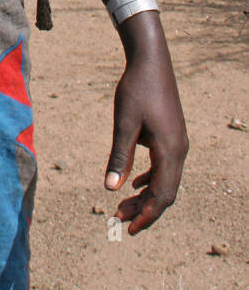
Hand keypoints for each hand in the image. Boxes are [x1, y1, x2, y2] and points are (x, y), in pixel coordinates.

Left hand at [104, 15, 188, 234]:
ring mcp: (178, 143)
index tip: (128, 229)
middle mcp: (179, 151)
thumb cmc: (137, 89)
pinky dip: (150, 179)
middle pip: (165, 192)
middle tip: (118, 220)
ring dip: (145, 195)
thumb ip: (119, 156)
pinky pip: (164, 167)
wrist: (151, 61)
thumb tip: (111, 189)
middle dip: (144, 209)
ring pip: (165, 180)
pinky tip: (134, 183)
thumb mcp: (124, 123)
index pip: (162, 195)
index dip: (146, 215)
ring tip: (122, 206)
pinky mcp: (172, 136)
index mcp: (170, 151)